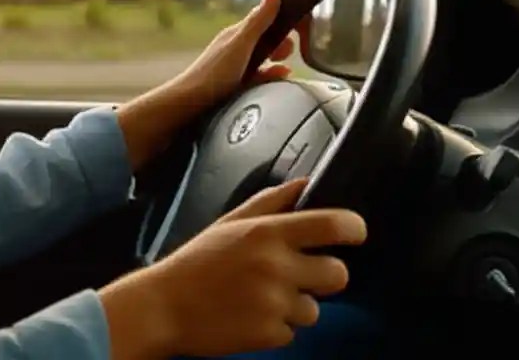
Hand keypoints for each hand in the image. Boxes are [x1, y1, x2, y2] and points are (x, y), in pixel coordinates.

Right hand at [100, 179, 366, 359]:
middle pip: (338, 273)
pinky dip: (276, 327)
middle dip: (324, 275)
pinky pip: (293, 332)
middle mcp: (275, 267)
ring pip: (315, 308)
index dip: (354, 229)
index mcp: (267, 233)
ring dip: (296, 305)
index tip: (355, 233)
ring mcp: (274, 304)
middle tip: (300, 274)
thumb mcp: (230, 222)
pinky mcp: (270, 335)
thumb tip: (306, 183)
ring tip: (261, 298)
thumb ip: (272, 201)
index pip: (333, 225)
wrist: (163, 308)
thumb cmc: (196, 263)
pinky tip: (250, 315)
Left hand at [172, 0, 294, 105]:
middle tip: (284, 57)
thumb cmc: (216, 72)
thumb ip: (258, 22)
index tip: (293, 34)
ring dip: (277, 62)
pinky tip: (277, 80)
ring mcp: (236, 65)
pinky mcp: (237, 83)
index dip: (281, 23)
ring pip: (264, 59)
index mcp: (237, 33)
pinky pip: (259, 76)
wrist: (192, 103)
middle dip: (281, 46)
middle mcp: (237, 46)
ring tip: (284, 71)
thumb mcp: (241, 44)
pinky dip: (270, 76)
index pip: (264, 19)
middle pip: (266, 40)